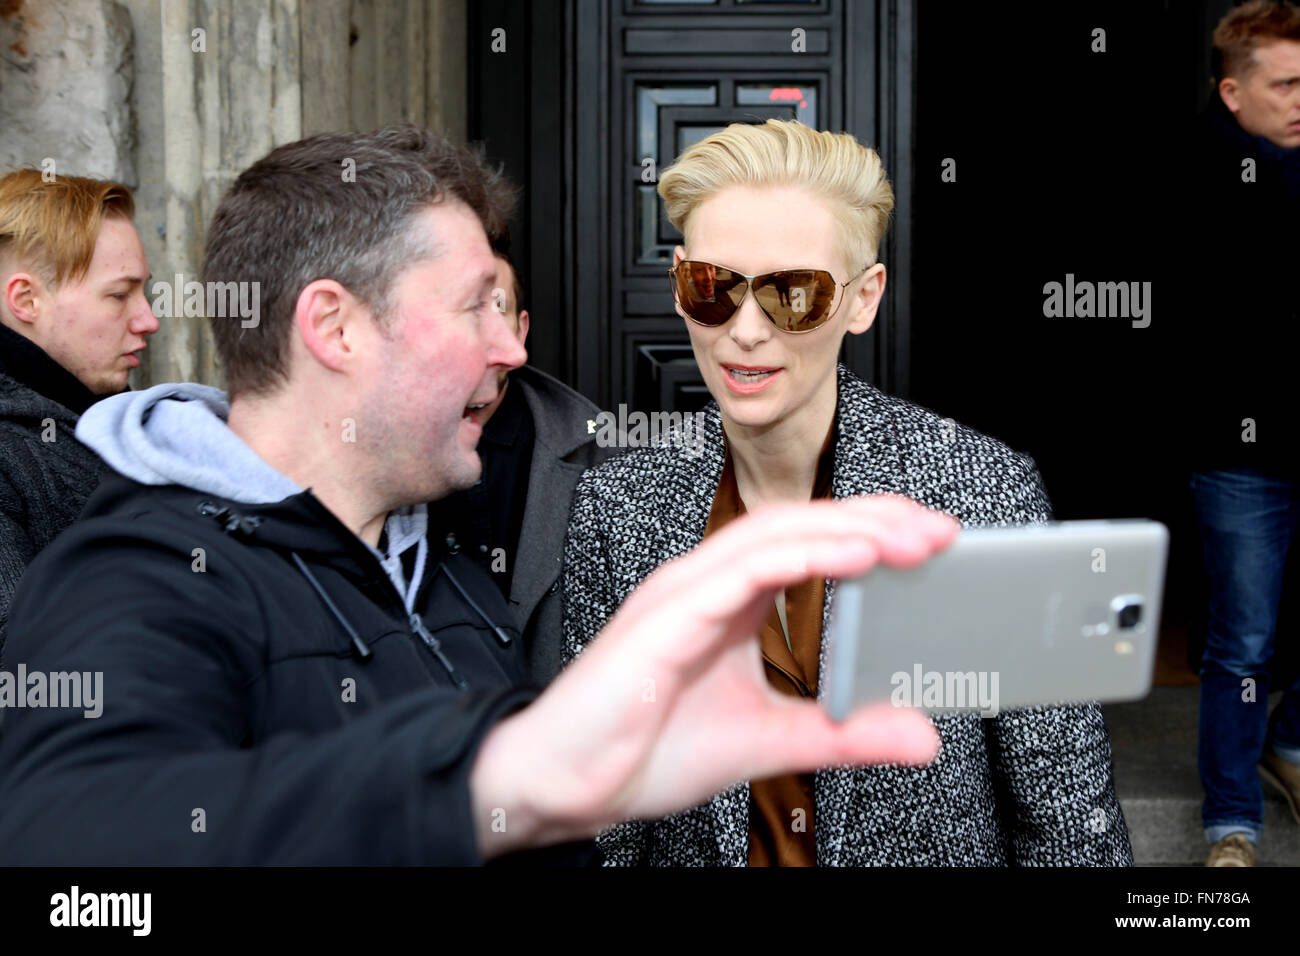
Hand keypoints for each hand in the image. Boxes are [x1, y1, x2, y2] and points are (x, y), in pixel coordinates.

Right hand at [470, 494, 958, 856]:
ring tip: (910, 538)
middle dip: (873, 518)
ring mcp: (683, 593)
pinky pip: (742, 570)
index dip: (869, 532)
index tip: (931, 543)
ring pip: (774, 533)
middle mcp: (706, 584)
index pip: (807, 544)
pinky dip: (803, 556)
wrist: (564, 783)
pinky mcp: (666, 617)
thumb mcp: (771, 741)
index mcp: (729, 602)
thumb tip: (922, 734)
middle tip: (939, 532)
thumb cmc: (642, 751)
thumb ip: (844, 733)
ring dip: (848, 527)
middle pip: (799, 524)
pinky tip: (854, 557)